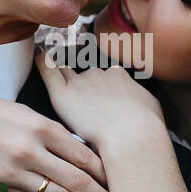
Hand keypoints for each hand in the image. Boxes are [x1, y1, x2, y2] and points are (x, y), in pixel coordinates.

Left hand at [33, 51, 166, 157]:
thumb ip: (140, 99)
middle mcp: (99, 74)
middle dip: (82, 79)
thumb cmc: (146, 128)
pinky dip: (43, 62)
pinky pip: (49, 71)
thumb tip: (141, 103)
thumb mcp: (151, 106)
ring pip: (66, 69)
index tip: (99, 92)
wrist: (133, 136)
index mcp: (119, 77)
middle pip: (85, 72)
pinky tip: (39, 56)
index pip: (106, 74)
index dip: (101, 83)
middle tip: (78, 90)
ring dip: (61, 67)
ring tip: (52, 64)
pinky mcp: (63, 94)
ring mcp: (80, 82)